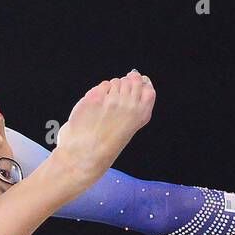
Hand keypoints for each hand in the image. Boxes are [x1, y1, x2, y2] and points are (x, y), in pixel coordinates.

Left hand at [51, 70, 155, 193]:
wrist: (86, 154)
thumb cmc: (107, 144)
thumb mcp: (130, 126)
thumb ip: (136, 105)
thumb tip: (139, 81)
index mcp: (141, 114)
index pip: (148, 89)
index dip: (141, 84)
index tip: (136, 85)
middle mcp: (129, 105)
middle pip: (131, 81)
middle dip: (124, 86)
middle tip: (115, 102)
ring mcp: (112, 100)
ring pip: (116, 82)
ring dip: (110, 90)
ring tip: (104, 109)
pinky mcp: (96, 97)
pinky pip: (101, 86)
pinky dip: (98, 93)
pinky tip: (95, 108)